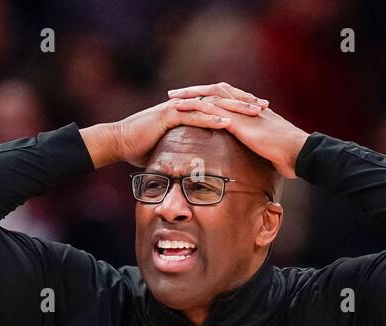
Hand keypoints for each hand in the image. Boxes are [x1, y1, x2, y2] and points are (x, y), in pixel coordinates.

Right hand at [80, 87, 266, 168]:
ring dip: (233, 108)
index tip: (261, 114)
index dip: (240, 108)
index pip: (221, 105)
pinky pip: (193, 115)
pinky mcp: (169, 114)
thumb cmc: (143, 148)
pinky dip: (210, 118)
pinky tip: (225, 122)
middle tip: (264, 107)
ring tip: (252, 113)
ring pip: (211, 104)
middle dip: (243, 103)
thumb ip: (187, 151)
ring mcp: (178, 107)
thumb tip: (199, 165)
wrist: (120, 142)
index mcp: (190, 110)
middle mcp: (187, 104)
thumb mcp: (172, 149)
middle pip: (221, 100)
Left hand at [168, 83, 308, 178]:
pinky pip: (212, 110)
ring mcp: (242, 112)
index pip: (228, 97)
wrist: (299, 152)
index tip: (195, 98)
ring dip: (190, 96)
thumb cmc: (289, 154)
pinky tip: (181, 109)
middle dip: (195, 91)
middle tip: (175, 93)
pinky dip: (195, 107)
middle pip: (216, 90)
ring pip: (211, 96)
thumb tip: (258, 156)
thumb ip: (261, 146)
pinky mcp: (239, 122)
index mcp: (252, 111)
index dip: (211, 96)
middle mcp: (245, 107)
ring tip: (172, 97)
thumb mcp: (271, 148)